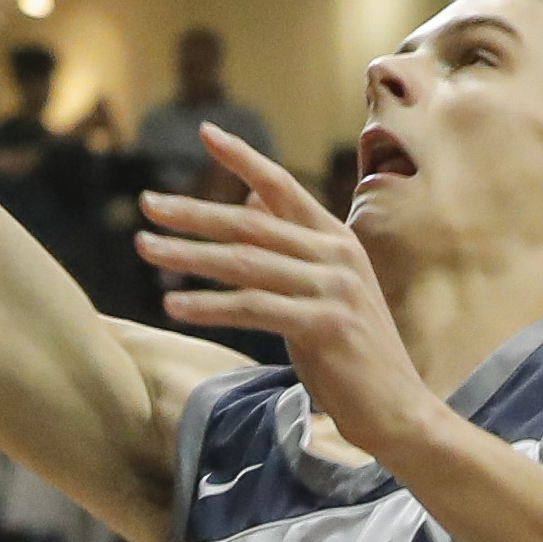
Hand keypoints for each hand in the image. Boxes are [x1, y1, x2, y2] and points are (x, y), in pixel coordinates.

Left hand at [137, 126, 438, 458]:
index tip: (205, 132)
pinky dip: (209, 306)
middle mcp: (337, 255)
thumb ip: (290, 247)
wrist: (397, 409)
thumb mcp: (322, 289)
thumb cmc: (351, 352)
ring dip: (188, 256)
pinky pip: (253, 308)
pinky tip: (174, 305)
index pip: (283, 186)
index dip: (243, 158)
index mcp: (336, 239)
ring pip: (245, 263)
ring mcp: (334, 288)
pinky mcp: (326, 325)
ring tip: (145, 248)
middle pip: (251, 223)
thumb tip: (251, 203)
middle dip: (194, 212)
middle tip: (146, 204)